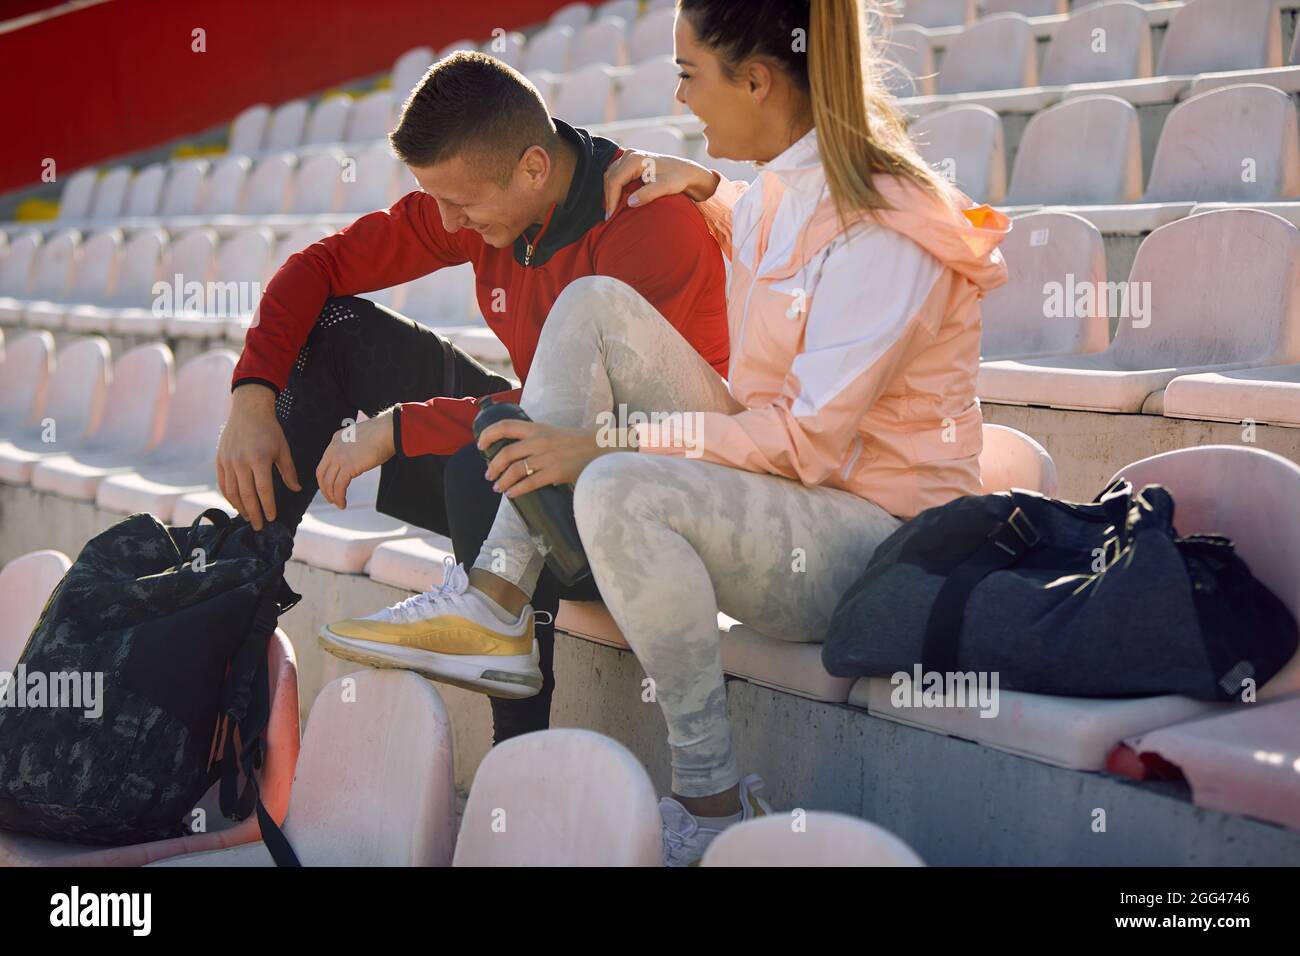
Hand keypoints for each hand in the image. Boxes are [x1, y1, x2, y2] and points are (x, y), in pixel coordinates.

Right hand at [217, 383, 300, 530]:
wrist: (248, 410)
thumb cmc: (270, 430)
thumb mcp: (283, 449)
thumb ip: (288, 471)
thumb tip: (296, 489)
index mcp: (259, 459)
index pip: (263, 490)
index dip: (268, 506)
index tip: (272, 518)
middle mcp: (241, 462)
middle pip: (246, 495)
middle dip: (254, 513)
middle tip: (260, 526)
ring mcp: (228, 461)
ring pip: (232, 492)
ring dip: (241, 507)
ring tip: (249, 517)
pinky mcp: (220, 460)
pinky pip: (223, 484)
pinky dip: (229, 497)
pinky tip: (237, 504)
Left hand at [316, 412, 396, 509]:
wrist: (388, 431)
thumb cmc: (382, 433)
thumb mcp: (361, 439)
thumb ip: (354, 448)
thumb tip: (357, 460)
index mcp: (337, 439)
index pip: (325, 462)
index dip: (325, 476)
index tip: (331, 485)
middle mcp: (334, 448)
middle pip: (321, 473)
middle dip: (324, 488)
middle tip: (330, 498)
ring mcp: (339, 457)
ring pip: (328, 482)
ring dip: (331, 496)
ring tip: (338, 504)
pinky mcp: (348, 467)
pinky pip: (339, 487)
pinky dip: (339, 498)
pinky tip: (343, 504)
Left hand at [477, 419, 611, 497]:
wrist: (601, 449)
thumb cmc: (577, 442)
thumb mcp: (553, 432)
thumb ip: (535, 438)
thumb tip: (515, 453)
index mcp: (537, 428)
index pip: (505, 425)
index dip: (488, 434)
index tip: (480, 444)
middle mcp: (540, 441)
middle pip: (506, 453)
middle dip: (493, 467)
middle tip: (489, 475)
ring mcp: (547, 457)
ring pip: (514, 470)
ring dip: (502, 481)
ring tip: (498, 488)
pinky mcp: (555, 473)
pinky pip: (529, 483)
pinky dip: (516, 490)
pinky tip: (511, 494)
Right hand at [603, 148, 719, 219]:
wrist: (686, 171)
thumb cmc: (678, 179)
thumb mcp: (665, 187)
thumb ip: (648, 194)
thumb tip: (630, 203)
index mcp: (635, 159)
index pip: (615, 180)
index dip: (611, 199)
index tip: (611, 216)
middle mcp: (630, 154)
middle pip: (610, 177)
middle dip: (608, 197)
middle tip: (610, 217)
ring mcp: (629, 156)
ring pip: (610, 176)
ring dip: (609, 193)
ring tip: (612, 210)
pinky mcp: (631, 161)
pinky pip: (616, 175)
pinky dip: (614, 187)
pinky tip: (617, 200)